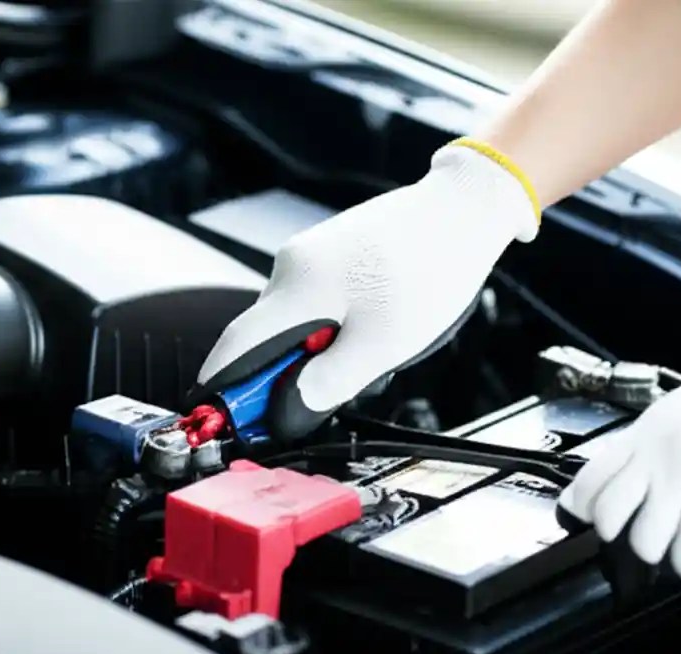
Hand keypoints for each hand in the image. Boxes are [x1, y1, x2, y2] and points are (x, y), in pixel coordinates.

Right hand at [196, 142, 538, 439]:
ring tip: (366, 356)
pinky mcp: (330, 252)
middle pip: (263, 338)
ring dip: (311, 352)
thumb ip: (329, 381)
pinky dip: (327, 329)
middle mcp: (292, 266)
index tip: (215, 418)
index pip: (235, 347)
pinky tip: (368, 331)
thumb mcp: (383, 344)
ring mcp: (310, 255)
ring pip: (292, 321)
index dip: (219, 388)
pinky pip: (312, 303)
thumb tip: (286, 412)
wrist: (464, 209)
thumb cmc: (431, 271)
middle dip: (280, 376)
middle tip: (315, 402)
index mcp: (298, 287)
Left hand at [559, 286, 680, 586]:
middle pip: (607, 515)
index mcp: (654, 426)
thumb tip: (666, 473)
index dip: (589, 508)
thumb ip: (675, 440)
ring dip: (668, 553)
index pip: (591, 476)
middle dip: (625, 535)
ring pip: (643, 543)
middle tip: (655, 538)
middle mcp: (659, 454)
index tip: (598, 521)